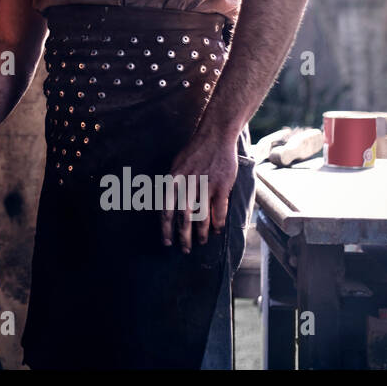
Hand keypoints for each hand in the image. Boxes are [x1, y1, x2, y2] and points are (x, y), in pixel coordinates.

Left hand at [160, 127, 238, 252]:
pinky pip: (219, 210)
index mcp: (173, 179)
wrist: (215, 136)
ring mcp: (206, 185)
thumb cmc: (195, 151)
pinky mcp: (222, 185)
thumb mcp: (176, 164)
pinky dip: (218, 223)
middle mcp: (187, 184)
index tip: (166, 242)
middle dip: (183, 236)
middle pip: (183, 217)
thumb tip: (164, 201)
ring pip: (202, 217)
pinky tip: (216, 231)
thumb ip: (171, 183)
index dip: (165, 228)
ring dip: (201, 233)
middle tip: (184, 249)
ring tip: (200, 243)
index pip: (166, 209)